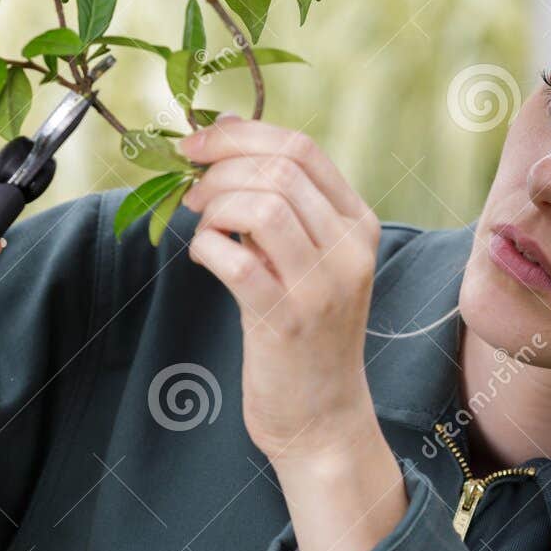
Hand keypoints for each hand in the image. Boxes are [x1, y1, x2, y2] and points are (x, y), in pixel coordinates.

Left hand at [177, 116, 383, 464]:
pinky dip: (207, 248)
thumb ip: (280, 203)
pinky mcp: (286, 321)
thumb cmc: (306, 333)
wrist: (323, 417)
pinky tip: (204, 257)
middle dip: (220, 167)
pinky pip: (236, 260)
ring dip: (214, 205)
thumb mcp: (309, 259)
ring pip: (261, 206)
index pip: (302, 148)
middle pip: (280, 169)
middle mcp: (348, 250)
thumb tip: (227, 133)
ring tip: (201, 224)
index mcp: (358, 224)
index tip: (198, 143)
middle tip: (192, 188)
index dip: (241, 134)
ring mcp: (322, 286)